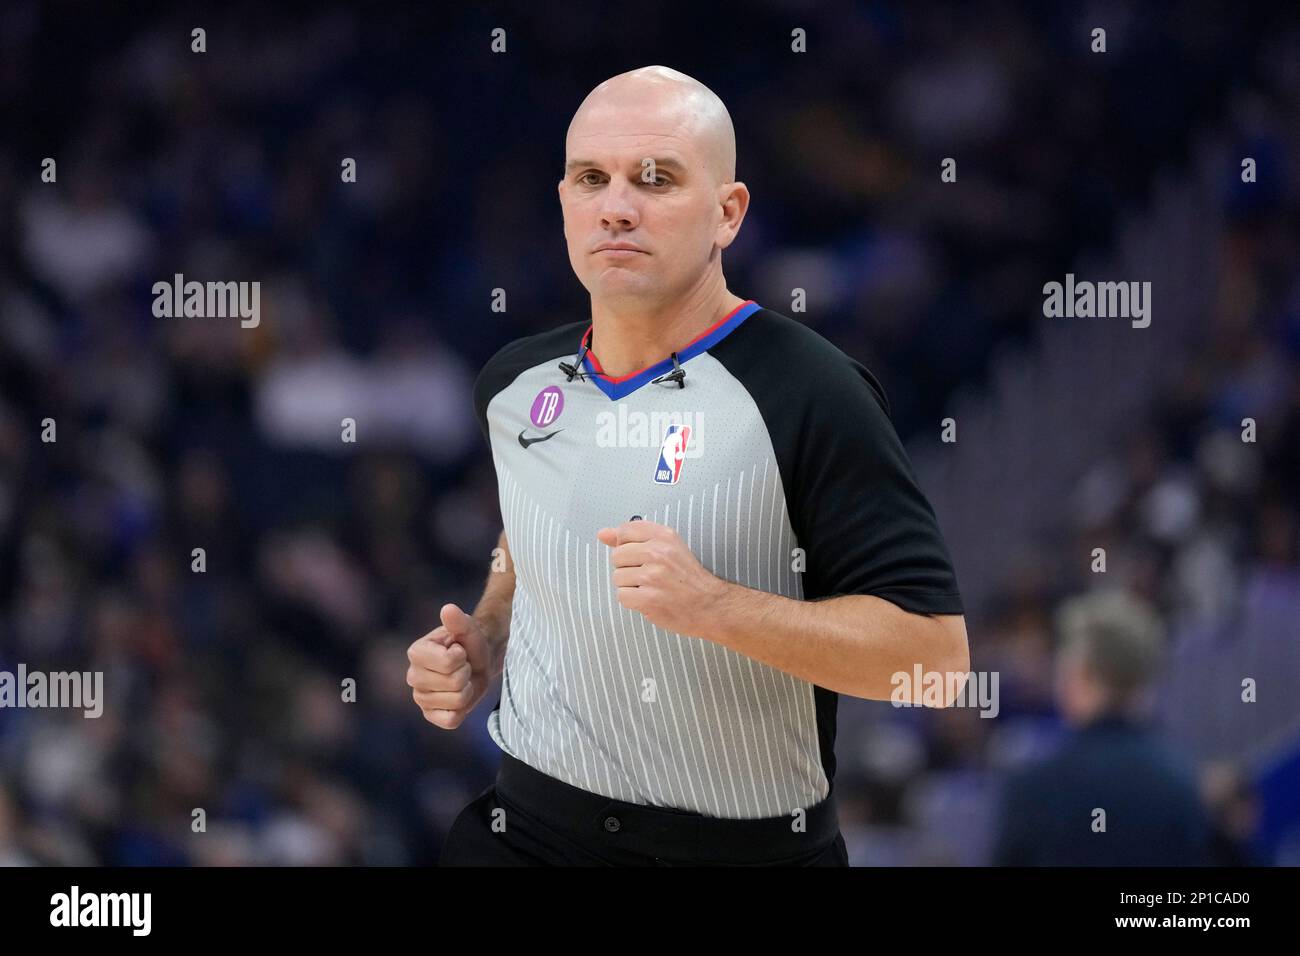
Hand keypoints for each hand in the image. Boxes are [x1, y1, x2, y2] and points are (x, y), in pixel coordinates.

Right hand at [406, 603, 494, 728]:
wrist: (477, 661)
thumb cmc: (469, 642)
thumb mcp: (468, 628)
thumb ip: (458, 621)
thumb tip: (448, 610)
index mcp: (416, 652)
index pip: (447, 663)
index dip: (461, 657)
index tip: (459, 651)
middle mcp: (413, 676)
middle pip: (454, 682)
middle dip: (466, 673)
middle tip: (463, 666)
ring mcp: (420, 698)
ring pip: (457, 701)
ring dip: (467, 690)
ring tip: (462, 680)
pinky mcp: (430, 715)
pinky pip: (452, 720)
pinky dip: (463, 710)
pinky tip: (459, 698)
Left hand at [596, 519, 726, 637]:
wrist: (710, 605)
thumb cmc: (688, 578)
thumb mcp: (667, 548)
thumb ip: (632, 538)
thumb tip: (602, 534)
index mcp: (664, 536)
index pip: (624, 531)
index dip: (627, 545)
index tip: (641, 555)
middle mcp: (658, 553)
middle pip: (617, 556)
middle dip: (628, 568)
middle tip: (649, 575)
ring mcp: (653, 576)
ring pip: (617, 577)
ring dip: (630, 586)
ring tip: (651, 588)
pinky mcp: (648, 598)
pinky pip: (622, 596)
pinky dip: (633, 601)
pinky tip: (649, 599)